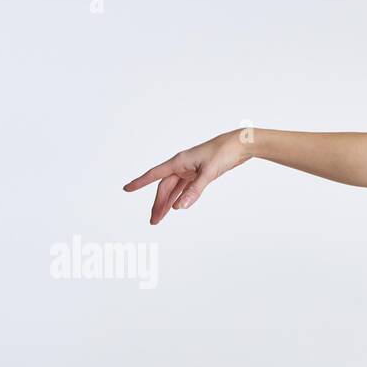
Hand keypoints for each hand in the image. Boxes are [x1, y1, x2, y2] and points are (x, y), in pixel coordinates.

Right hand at [123, 128, 252, 223]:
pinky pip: (185, 188)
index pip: (154, 175)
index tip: (127, 189)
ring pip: (174, 190)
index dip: (140, 183)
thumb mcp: (209, 173)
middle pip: (164, 188)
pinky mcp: (199, 173)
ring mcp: (190, 170)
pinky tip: (176, 206)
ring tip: (160, 218)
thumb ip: (195, 190)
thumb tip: (180, 207)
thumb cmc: (224, 153)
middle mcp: (181, 165)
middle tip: (154, 221)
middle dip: (158, 204)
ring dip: (167, 204)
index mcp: (179, 162)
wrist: (240, 145)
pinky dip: (180, 198)